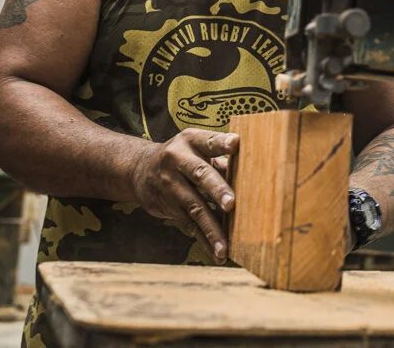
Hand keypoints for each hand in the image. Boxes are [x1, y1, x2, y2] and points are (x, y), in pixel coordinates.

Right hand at [129, 129, 238, 263]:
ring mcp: (170, 185)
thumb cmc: (182, 156)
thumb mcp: (197, 148)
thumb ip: (221, 159)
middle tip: (231, 204)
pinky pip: (188, 225)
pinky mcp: (168, 207)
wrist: (139, 169)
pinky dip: (204, 240)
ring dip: (211, 229)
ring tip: (224, 248)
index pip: (208, 141)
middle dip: (217, 190)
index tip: (236, 143)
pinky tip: (216, 253)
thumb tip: (253, 172)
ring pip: (194, 207)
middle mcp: (178, 161)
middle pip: (200, 175)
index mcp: (191, 141)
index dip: (222, 143)